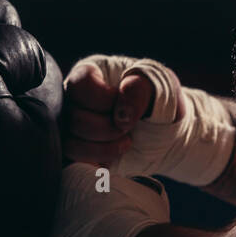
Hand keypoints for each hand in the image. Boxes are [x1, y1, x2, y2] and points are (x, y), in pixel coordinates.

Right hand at [62, 54, 232, 185]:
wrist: (166, 132)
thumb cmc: (159, 100)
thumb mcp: (159, 84)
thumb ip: (140, 89)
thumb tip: (121, 115)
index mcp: (93, 72)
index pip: (80, 83)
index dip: (102, 100)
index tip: (127, 109)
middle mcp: (76, 98)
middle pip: (73, 117)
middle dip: (106, 128)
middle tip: (129, 129)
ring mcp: (73, 126)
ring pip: (70, 143)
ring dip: (102, 149)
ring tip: (126, 143)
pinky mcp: (78, 151)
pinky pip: (73, 163)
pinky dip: (96, 164)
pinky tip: (115, 158)